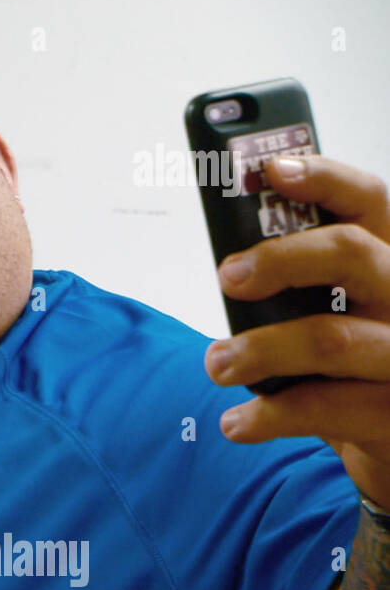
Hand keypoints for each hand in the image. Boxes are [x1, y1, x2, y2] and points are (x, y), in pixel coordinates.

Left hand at [204, 154, 389, 507]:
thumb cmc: (356, 368)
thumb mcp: (339, 314)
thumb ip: (304, 285)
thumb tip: (233, 261)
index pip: (372, 201)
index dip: (325, 177)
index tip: (272, 168)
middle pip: (353, 254)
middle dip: (279, 259)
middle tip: (227, 278)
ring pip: (331, 337)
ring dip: (257, 349)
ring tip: (217, 363)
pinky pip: (326, 407)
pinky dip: (267, 415)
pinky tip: (236, 422)